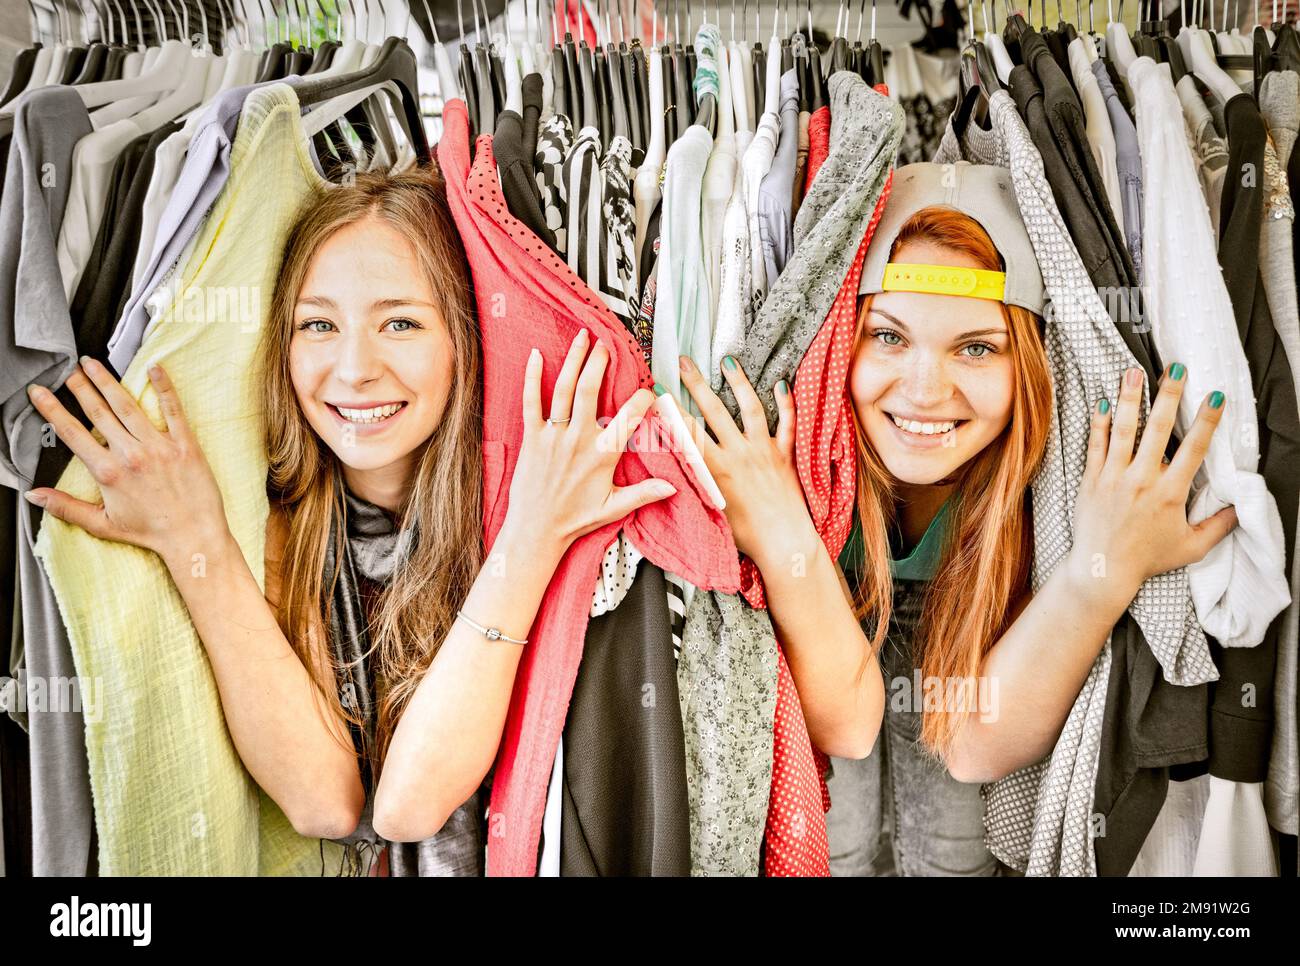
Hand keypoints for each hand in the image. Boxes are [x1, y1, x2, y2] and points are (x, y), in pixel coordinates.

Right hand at [23, 358, 229, 561]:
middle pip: (98, 412)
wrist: (193, 537)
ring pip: (128, 406)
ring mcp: (159, 447)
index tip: (39, 391)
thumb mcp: (102, 523)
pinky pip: (173, 409)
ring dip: (108, 382)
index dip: (52, 409)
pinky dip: (164, 387)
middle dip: (80, 388)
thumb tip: (33, 494)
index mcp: (107, 472)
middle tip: (69, 370)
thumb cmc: (150, 532)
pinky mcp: (185, 444)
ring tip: (93, 364)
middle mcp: (131, 455)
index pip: (72, 433)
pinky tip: (154, 368)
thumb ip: (65, 507)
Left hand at [498, 330, 676, 558]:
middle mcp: (578, 439)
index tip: (648, 389)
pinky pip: (531, 402)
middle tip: (607, 344)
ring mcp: (553, 436)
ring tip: (582, 337)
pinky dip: (532, 378)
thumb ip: (644, 492)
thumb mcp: (614, 507)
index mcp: (602, 454)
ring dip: (574, 360)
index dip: (641, 399)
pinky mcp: (531, 438)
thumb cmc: (575, 520)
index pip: (628, 417)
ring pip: (564, 389)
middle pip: (590, 390)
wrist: (536, 530)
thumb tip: (673, 486)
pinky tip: (536, 355)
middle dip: (599, 362)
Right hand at [678, 353, 814, 569]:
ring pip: (750, 408)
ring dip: (738, 382)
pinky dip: (786, 404)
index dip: (670, 410)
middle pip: (714, 411)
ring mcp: (764, 451)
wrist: (784, 544)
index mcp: (717, 469)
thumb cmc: (746, 536)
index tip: (658, 392)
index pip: (688, 432)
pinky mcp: (785, 456)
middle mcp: (739, 453)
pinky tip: (782, 384)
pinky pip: (787, 424)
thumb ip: (695, 483)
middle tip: (684, 362)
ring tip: (728, 361)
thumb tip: (676, 466)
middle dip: (696, 384)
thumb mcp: (710, 508)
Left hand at [1066, 363, 1238, 607]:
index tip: (1215, 396)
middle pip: (1157, 430)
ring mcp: (1113, 477)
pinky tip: (1102, 402)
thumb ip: (1219, 525)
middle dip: (1167, 396)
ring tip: (1133, 372)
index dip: (1206, 421)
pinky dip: (1098, 423)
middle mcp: (1141, 480)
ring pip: (1122, 430)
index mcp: (1170, 493)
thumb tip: (1242, 508)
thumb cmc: (1148, 559)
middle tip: (1174, 368)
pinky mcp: (1091, 480)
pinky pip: (1095, 445)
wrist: (1102, 570)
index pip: (1193, 449)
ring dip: (1129, 399)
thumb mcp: (1192, 547)